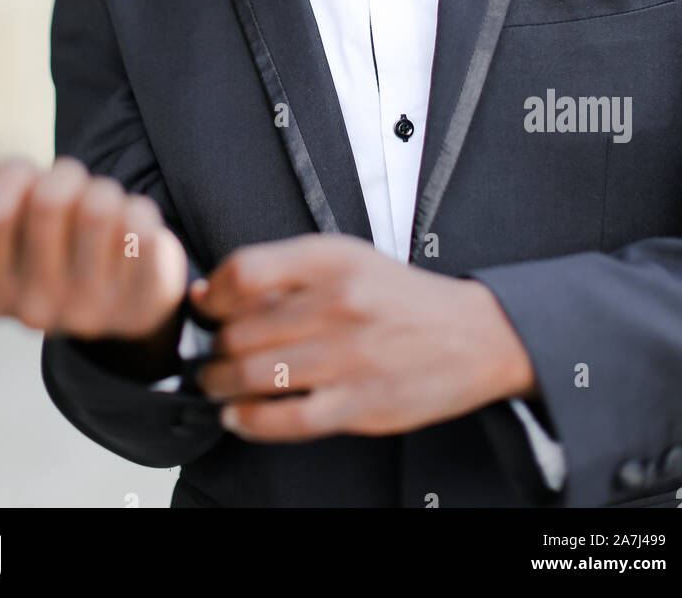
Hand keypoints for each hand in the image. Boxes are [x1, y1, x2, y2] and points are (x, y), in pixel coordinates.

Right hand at [0, 153, 187, 340]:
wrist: (116, 292)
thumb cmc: (52, 240)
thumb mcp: (6, 214)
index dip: (15, 174)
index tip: (29, 177)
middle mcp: (34, 312)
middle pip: (50, 200)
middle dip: (66, 176)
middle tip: (74, 190)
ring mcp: (89, 314)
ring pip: (100, 208)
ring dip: (105, 192)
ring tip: (103, 209)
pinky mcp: (141, 306)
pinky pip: (143, 232)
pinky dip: (140, 214)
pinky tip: (134, 232)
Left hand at [191, 234, 535, 441]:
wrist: (474, 334)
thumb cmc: (399, 297)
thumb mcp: (346, 259)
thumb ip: (281, 271)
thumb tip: (208, 292)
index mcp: (331, 260)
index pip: (245, 270)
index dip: (214, 294)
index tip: (207, 308)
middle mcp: (339, 303)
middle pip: (242, 329)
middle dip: (214, 348)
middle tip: (211, 355)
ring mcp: (350, 356)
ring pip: (256, 375)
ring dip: (221, 385)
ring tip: (217, 385)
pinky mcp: (362, 402)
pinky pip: (288, 420)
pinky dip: (251, 421)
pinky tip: (239, 416)